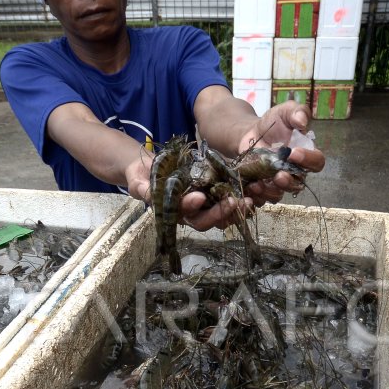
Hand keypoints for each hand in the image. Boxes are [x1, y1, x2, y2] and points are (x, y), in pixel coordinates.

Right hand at [127, 152, 250, 231]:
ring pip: (220, 214)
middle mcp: (188, 212)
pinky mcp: (211, 194)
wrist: (148, 169)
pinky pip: (226, 201)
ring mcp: (201, 205)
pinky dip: (238, 198)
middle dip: (220, 212)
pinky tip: (251, 192)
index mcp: (171, 212)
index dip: (190, 206)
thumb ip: (143, 188)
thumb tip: (146, 193)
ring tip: (248, 200)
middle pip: (206, 219)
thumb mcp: (138, 181)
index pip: (183, 212)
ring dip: (234, 209)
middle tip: (234, 201)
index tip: (199, 196)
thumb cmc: (141, 177)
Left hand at [237, 101, 325, 203]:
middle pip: (299, 184)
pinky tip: (251, 185)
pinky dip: (257, 195)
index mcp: (307, 155)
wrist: (250, 133)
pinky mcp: (265, 187)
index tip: (294, 152)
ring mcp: (280, 182)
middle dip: (289, 181)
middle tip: (279, 174)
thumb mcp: (286, 111)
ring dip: (271, 192)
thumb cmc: (273, 123)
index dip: (309, 160)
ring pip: (280, 194)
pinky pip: (263, 198)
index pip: (317, 162)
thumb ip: (298, 112)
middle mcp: (296, 171)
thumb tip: (302, 122)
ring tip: (259, 183)